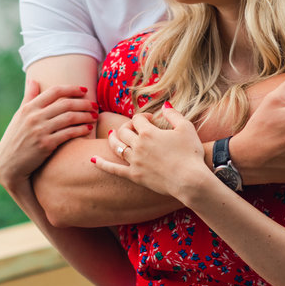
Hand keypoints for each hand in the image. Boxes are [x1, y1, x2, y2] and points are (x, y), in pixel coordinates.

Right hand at [0, 79, 96, 190]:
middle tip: (94, 104)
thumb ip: (28, 98)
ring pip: (69, 118)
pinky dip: (81, 129)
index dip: (72, 88)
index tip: (84, 89)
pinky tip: (88, 129)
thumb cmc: (15, 138)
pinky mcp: (46, 145)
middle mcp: (34, 117)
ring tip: (94, 116)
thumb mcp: (19, 116)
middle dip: (83, 103)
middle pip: (66, 104)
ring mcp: (40, 130)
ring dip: (85, 116)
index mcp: (28, 107)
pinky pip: (68, 133)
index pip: (54, 91)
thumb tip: (33, 80)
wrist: (8, 165)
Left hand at [91, 107, 210, 198]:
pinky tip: (93, 159)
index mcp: (148, 132)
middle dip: (128, 126)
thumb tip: (164, 105)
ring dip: (113, 139)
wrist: (190, 180)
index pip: (137, 119)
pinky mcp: (134, 176)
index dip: (143, 117)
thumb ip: (174, 114)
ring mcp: (134, 161)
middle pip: (124, 131)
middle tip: (134, 127)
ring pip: (116, 146)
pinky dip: (102, 164)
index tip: (151, 119)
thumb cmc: (190, 153)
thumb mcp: (186, 128)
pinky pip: (114, 169)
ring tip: (112, 134)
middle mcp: (138, 145)